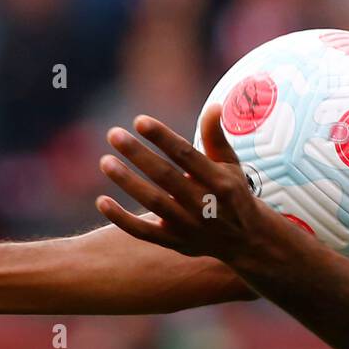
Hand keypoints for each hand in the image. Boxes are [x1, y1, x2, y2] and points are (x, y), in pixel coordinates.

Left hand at [96, 105, 295, 270]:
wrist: (247, 241)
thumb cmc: (233, 193)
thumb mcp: (231, 165)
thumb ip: (216, 137)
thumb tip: (214, 106)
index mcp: (219, 181)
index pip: (186, 155)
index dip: (162, 137)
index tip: (139, 120)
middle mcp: (203, 203)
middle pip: (165, 176)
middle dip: (138, 155)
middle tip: (114, 134)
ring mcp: (188, 225)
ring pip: (152, 202)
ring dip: (127, 182)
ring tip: (105, 161)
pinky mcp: (175, 242)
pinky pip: (144, 233)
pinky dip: (122, 219)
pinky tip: (101, 201)